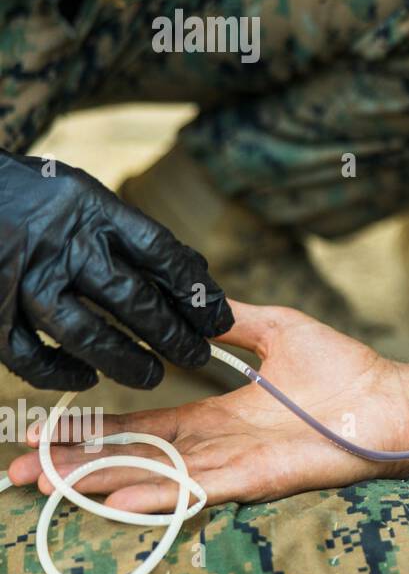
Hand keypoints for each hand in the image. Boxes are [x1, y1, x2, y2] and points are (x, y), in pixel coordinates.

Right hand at [0, 151, 233, 389]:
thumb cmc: (39, 197)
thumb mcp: (88, 196)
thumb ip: (135, 234)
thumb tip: (196, 273)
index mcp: (92, 212)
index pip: (160, 253)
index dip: (195, 290)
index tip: (219, 317)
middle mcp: (61, 246)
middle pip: (131, 298)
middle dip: (172, 334)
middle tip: (197, 355)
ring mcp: (24, 280)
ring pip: (84, 334)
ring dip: (124, 361)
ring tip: (153, 376)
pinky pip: (28, 355)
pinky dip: (59, 372)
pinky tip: (86, 377)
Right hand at [5, 302, 408, 509]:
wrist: (397, 400)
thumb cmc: (348, 370)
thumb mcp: (280, 331)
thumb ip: (236, 321)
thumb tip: (196, 303)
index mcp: (222, 413)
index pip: (147, 426)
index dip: (99, 431)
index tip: (52, 433)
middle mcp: (222, 444)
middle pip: (137, 457)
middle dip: (79, 465)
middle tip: (22, 473)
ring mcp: (240, 464)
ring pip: (157, 476)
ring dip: (101, 482)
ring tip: (49, 486)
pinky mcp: (263, 477)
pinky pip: (202, 487)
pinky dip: (159, 493)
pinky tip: (116, 497)